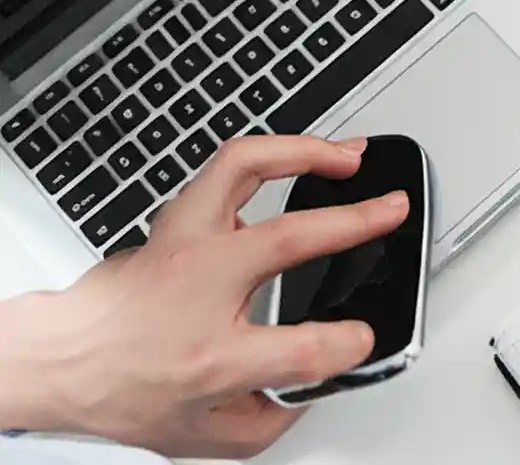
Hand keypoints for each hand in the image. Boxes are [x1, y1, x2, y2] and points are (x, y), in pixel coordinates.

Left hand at [0, 135, 407, 458]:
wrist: (61, 360)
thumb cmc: (122, 390)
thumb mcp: (203, 434)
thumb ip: (270, 418)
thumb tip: (315, 388)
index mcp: (210, 355)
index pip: (300, 348)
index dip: (346, 344)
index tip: (363, 337)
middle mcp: (196, 286)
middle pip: (285, 238)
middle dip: (351, 221)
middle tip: (390, 206)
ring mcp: (182, 243)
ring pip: (242, 169)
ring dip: (304, 152)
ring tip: (347, 154)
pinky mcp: (175, 221)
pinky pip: (224, 169)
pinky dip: (269, 155)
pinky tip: (296, 156)